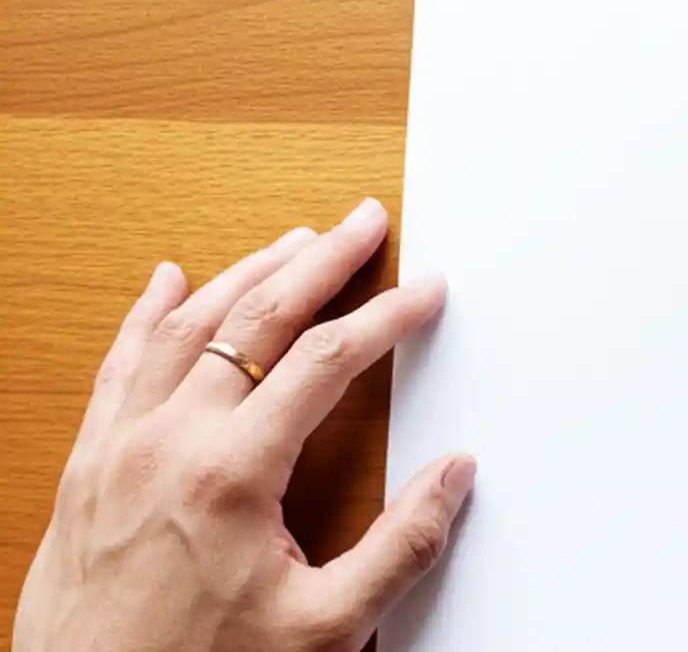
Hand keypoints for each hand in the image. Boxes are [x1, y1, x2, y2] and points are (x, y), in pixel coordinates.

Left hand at [14, 199, 473, 651]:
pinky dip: (148, 313)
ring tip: (294, 239)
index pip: (326, 361)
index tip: (423, 291)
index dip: (385, 316)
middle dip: (321, 261)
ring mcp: (121, 444)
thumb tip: (454, 477)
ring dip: (247, 270)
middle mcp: (169, 440)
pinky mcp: (89, 462)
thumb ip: (400, 546)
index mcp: (232, 473)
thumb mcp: (326, 629)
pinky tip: (167, 282)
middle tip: (364, 222)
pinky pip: (120, 362)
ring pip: (187, 323)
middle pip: (257, 316)